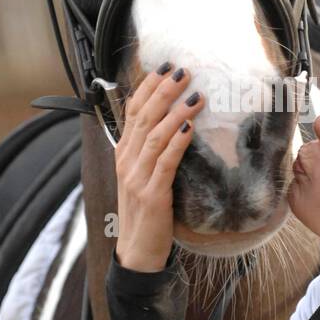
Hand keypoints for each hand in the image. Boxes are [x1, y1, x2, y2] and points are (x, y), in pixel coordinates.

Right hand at [114, 63, 205, 270]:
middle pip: (143, 117)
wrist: (138, 251)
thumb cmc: (146, 212)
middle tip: (184, 71)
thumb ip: (151, 150)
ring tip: (196, 95)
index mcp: (123, 153)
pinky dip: (178, 142)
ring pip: (155, 135)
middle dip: (163, 91)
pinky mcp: (152, 194)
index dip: (148, 87)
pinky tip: (190, 128)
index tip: (166, 68)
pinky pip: (165, 161)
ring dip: (176, 112)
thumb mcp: (143, 175)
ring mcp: (136, 177)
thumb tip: (173, 123)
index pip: (133, 111)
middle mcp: (126, 160)